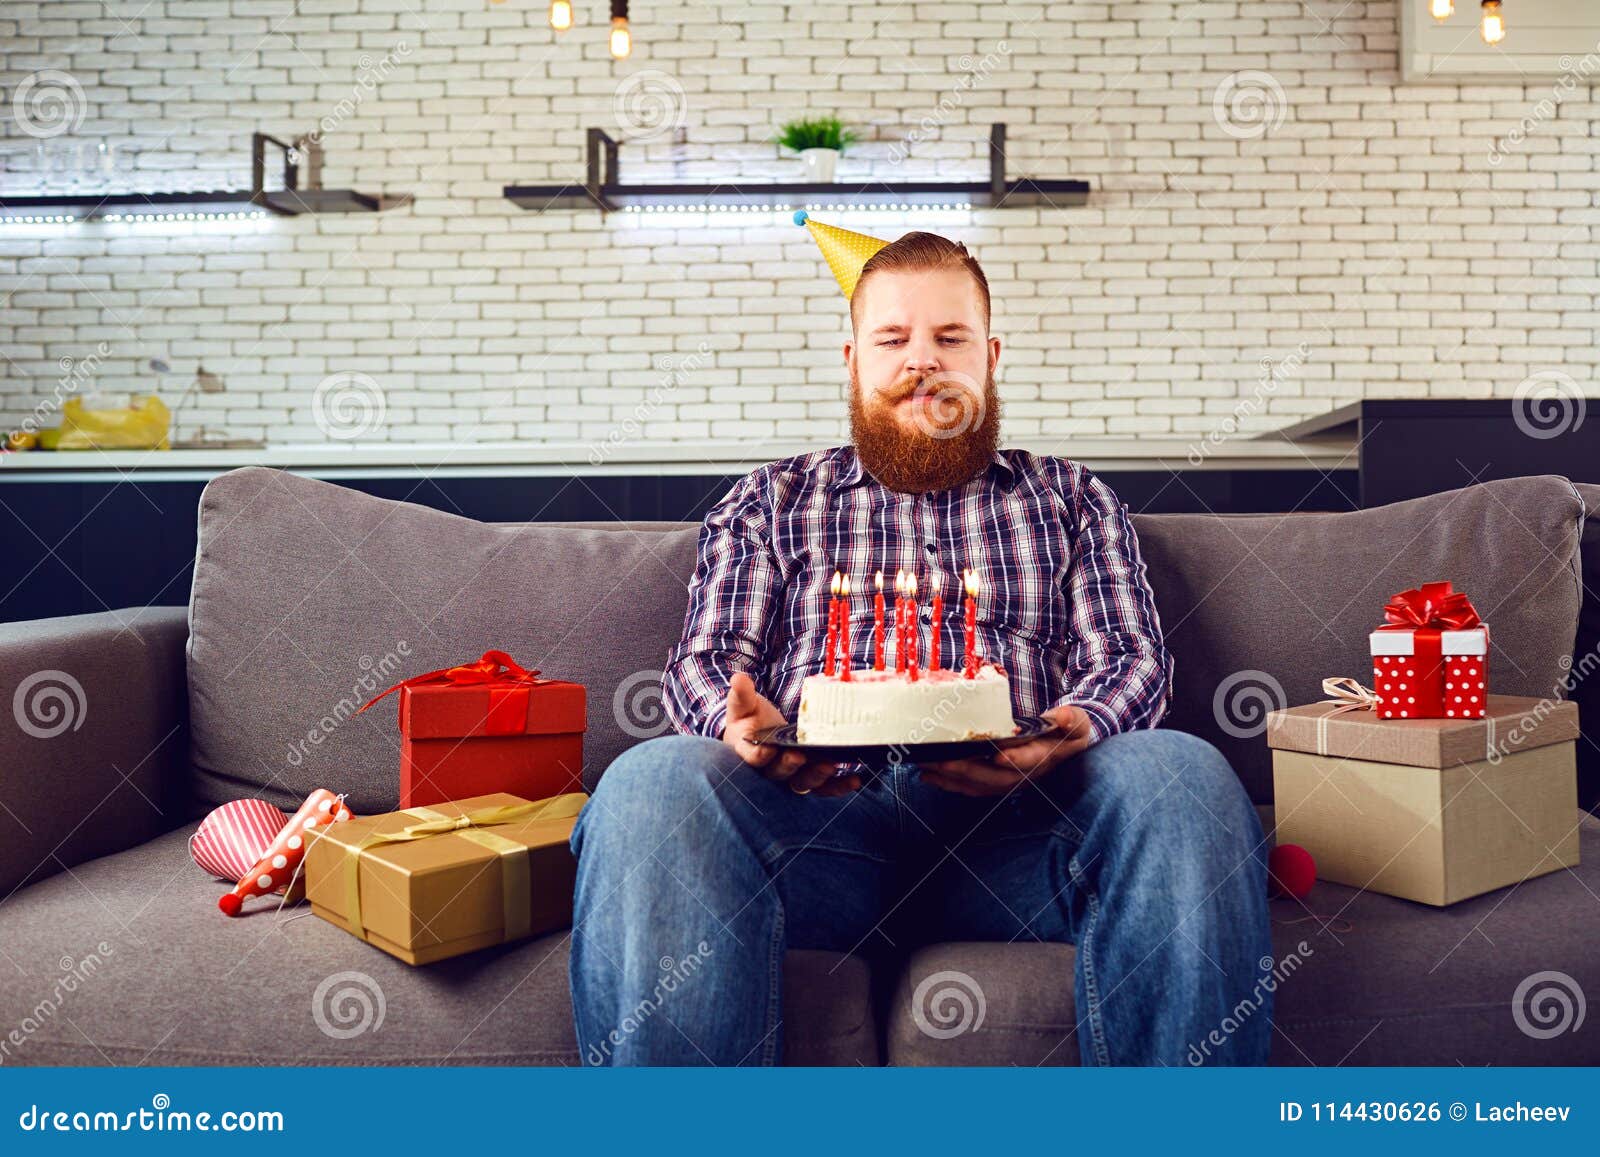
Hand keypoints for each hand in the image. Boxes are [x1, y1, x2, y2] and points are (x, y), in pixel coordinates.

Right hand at [720, 672, 862, 796]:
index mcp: (748, 751)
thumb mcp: (743, 704)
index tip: (768, 748)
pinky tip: (854, 780)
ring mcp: (790, 775)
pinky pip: (822, 788)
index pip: (752, 757)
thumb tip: (739, 679)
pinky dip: (837, 787)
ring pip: (801, 782)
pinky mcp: (808, 777)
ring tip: (830, 766)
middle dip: (789, 765)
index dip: (759, 755)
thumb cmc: (750, 718)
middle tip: (800, 756)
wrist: (759, 732)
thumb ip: (742, 694)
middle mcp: (768, 769)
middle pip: (778, 773)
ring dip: (816, 776)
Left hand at [918, 704, 1095, 797]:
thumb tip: (1064, 717)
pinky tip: (928, 775)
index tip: (998, 756)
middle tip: (942, 761)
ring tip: (927, 766)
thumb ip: (1071, 719)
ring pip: (978, 785)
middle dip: (966, 770)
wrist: (1066, 746)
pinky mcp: (996, 782)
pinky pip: (971, 787)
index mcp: (1045, 758)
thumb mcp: (1075, 721)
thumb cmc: (1068, 730)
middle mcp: (1025, 775)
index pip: (1031, 761)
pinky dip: (949, 783)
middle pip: (995, 778)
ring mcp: (1010, 782)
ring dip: (952, 778)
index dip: (1015, 760)